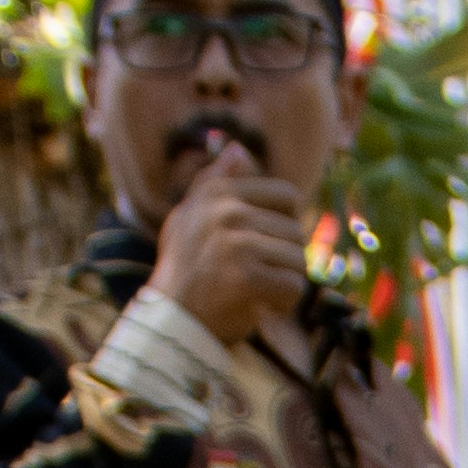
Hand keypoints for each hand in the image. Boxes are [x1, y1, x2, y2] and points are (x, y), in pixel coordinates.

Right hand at [145, 154, 311, 347]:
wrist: (170, 318)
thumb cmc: (184, 268)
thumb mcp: (190, 215)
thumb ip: (215, 181)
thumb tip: (240, 149)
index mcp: (219, 190)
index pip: (287, 197)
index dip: (283, 225)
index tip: (263, 246)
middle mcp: (227, 211)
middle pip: (295, 231)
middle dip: (283, 259)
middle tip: (256, 275)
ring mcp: (237, 243)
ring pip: (297, 260)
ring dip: (284, 282)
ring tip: (257, 290)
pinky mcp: (246, 277)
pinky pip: (294, 287)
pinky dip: (283, 303)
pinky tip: (261, 305)